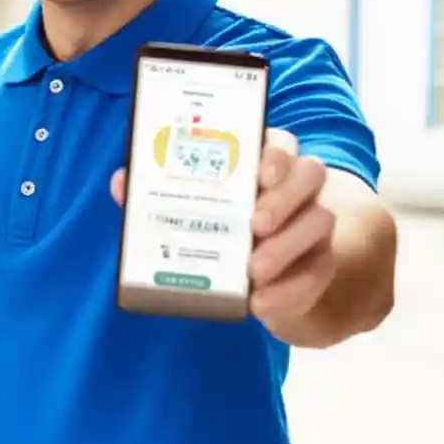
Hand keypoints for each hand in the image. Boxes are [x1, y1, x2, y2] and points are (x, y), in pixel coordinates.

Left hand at [109, 128, 336, 328]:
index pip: (279, 142)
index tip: (260, 174)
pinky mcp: (319, 261)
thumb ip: (155, 193)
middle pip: (310, 172)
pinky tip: (263, 302)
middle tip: (255, 225)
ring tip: (253, 271)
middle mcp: (295, 186)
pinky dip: (293, 289)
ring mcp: (312, 222)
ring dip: (287, 246)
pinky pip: (320, 270)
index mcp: (260, 162)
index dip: (275, 153)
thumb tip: (122, 181)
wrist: (248, 283)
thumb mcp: (183, 210)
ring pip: (321, 219)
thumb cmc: (211, 229)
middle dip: (285, 197)